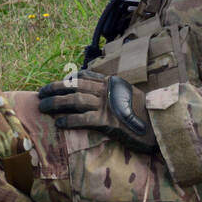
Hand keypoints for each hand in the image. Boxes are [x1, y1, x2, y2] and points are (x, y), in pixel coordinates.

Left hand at [38, 70, 156, 152]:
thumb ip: (114, 94)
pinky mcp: (107, 121)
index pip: (85, 76)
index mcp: (112, 83)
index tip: (56, 84)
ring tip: (43, 107)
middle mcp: (107, 91)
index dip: (67, 79)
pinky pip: (82, 119)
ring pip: (75, 100)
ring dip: (56, 103)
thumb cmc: (145, 114)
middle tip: (41, 94)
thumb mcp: (129, 97)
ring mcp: (106, 105)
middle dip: (55, 89)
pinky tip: (59, 122)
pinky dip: (68, 120)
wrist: (160, 126)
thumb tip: (101, 95)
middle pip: (74, 86)